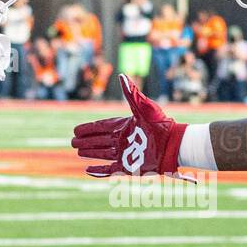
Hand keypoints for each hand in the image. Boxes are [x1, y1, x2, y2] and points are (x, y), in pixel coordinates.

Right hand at [71, 74, 186, 178]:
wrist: (173, 145)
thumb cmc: (161, 125)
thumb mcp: (144, 107)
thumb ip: (131, 93)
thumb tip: (122, 76)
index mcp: (125, 126)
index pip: (102, 127)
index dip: (89, 128)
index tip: (76, 129)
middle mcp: (123, 140)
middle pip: (100, 140)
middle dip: (86, 141)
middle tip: (73, 141)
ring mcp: (125, 154)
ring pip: (102, 153)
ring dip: (90, 153)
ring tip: (78, 152)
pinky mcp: (128, 167)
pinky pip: (109, 169)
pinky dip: (98, 171)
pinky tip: (87, 170)